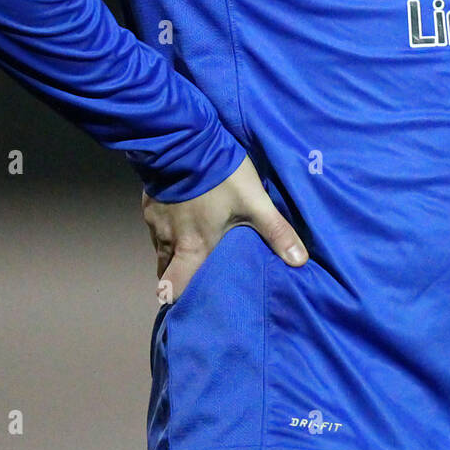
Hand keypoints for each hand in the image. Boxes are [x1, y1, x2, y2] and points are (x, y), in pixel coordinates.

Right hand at [142, 153, 308, 303]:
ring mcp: (155, 221)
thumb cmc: (220, 176)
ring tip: (186, 251)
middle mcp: (170, 241)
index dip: (176, 301)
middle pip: (165, 273)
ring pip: (160, 248)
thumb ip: (277, 232)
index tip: (182, 308)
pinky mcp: (149, 203)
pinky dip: (165, 228)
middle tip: (185, 282)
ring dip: (171, 253)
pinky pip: (154, 225)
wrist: (183, 140)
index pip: (176, 288)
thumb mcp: (255, 202)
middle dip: (172, 280)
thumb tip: (300, 262)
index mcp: (194, 247)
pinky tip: (178, 218)